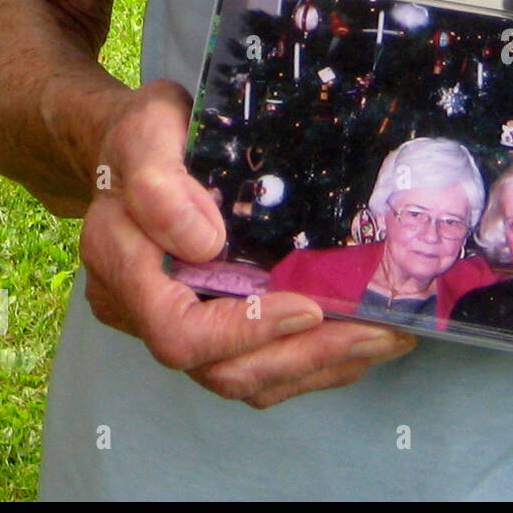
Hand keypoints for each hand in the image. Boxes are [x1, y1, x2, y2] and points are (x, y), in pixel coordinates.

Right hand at [80, 79, 414, 407]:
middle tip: (379, 332)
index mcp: (125, 268)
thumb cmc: (144, 134)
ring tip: (388, 337)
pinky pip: (263, 364)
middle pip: (224, 370)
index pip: (180, 333)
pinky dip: (316, 360)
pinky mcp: (216, 325)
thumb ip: (160, 186)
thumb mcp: (145, 134)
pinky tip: (364, 337)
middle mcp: (148, 311)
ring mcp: (183, 322)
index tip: (309, 308)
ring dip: (322, 365)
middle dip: (308, 356)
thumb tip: (205, 244)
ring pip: (250, 378)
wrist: (140, 147)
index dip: (246, 331)